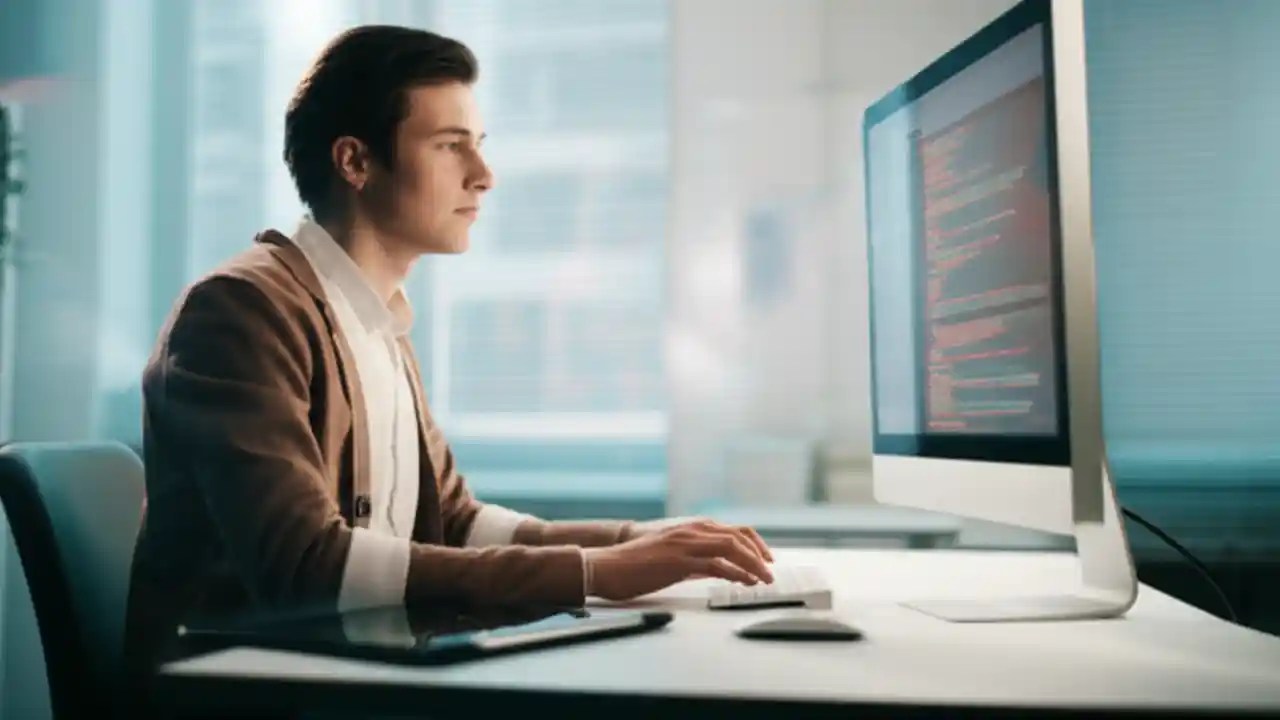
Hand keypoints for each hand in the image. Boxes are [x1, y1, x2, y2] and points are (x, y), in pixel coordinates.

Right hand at [586, 520, 774, 600]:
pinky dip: (735, 573)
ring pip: (731, 547)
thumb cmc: (634, 564)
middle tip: (770, 571)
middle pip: (737, 536)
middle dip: (759, 554)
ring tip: (763, 579)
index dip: (753, 543)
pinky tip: (744, 583)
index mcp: (689, 528)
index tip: (765, 558)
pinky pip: (717, 565)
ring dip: (753, 564)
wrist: (606, 565)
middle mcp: (690, 530)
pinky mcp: (679, 561)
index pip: (732, 530)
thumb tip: (718, 570)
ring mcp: (685, 544)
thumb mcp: (670, 556)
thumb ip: (695, 559)